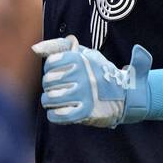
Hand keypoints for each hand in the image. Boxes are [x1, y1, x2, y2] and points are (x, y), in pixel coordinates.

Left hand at [32, 35, 150, 127]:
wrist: (127, 95)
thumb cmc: (100, 73)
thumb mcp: (84, 53)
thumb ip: (58, 46)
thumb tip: (35, 48)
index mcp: (82, 59)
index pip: (50, 63)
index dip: (51, 70)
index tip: (60, 73)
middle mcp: (83, 76)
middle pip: (48, 82)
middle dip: (51, 86)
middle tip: (60, 88)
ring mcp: (85, 95)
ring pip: (50, 99)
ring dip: (51, 101)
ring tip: (58, 100)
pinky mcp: (86, 113)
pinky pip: (58, 115)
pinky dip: (54, 115)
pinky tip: (58, 112)